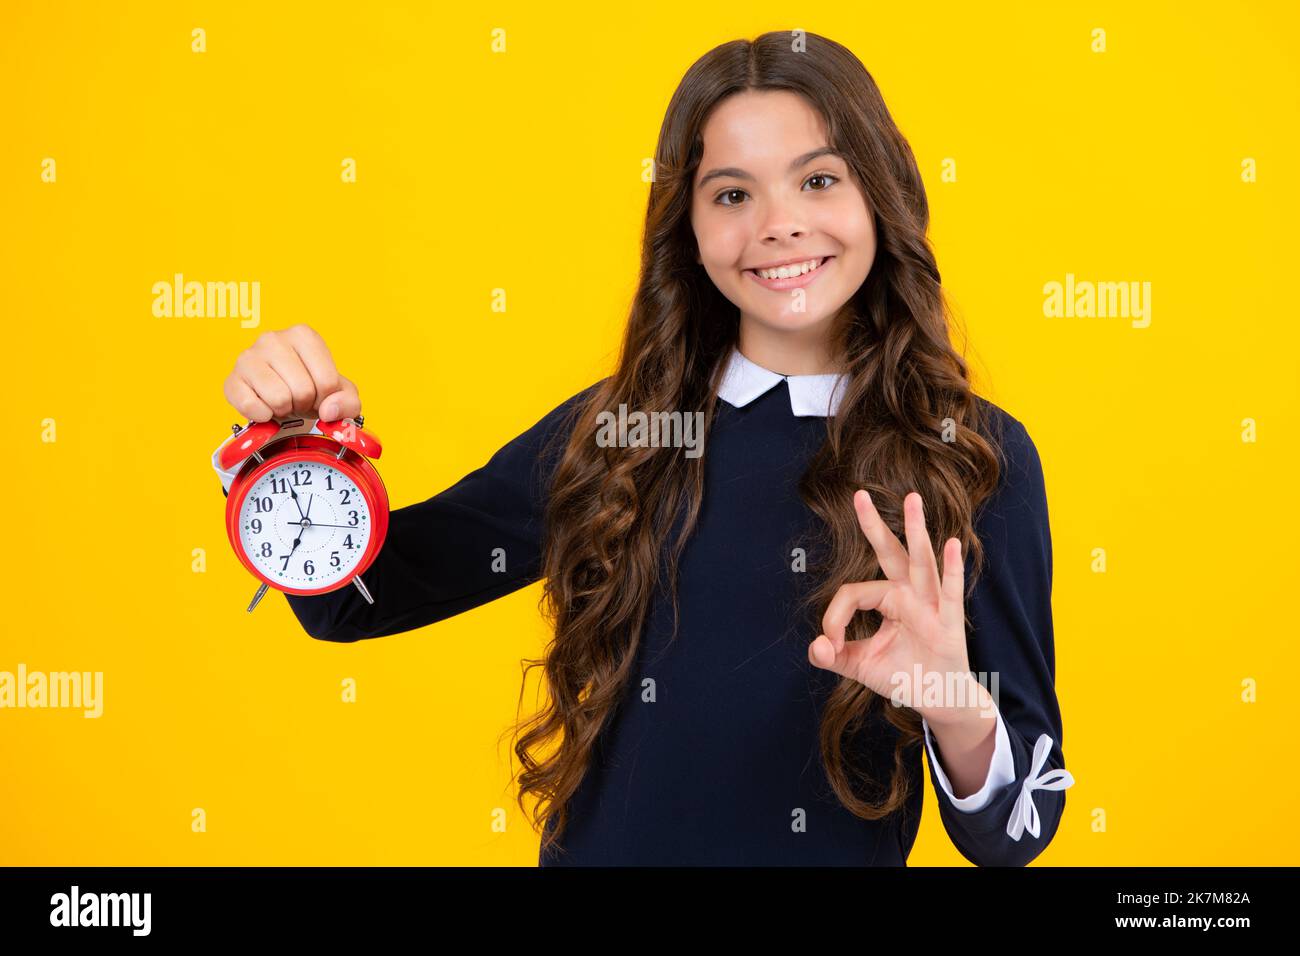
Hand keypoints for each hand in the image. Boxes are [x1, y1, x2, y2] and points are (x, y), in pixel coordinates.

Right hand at [223, 324, 361, 422]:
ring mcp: (248, 357)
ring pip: (279, 399)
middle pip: (303, 390)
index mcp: (303, 335)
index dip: (325, 398)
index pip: (327, 381)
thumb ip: (348, 401)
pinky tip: (264, 405)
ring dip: (284, 410)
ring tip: (282, 400)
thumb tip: (329, 410)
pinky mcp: (232, 380)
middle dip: (304, 404)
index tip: (318, 393)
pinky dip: (264, 416)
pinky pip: (252, 407)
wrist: (281, 393)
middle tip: (297, 398)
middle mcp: (273, 338)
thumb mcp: (340, 393)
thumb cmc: (311, 387)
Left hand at [808, 490, 974, 724]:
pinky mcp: (948, 622)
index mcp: (888, 599)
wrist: (935, 699)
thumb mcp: (859, 665)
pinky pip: (949, 592)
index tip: (829, 644)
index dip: (834, 617)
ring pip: (919, 561)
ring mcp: (930, 604)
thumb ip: (832, 655)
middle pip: (889, 552)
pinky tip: (952, 545)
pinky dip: (951, 569)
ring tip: (912, 499)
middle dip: (873, 524)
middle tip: (858, 494)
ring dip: (915, 530)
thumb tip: (815, 647)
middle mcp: (909, 594)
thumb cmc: (902, 675)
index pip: (853, 593)